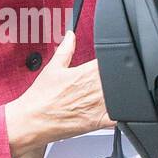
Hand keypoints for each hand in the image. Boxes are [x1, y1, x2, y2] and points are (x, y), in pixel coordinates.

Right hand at [4, 31, 112, 157]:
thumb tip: (70, 36)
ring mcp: (100, 105)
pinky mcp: (100, 122)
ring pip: (124, 96)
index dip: (116, 63)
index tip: (111, 66)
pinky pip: (121, 118)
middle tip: (106, 85)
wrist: (32, 121)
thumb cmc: (40, 98)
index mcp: (87, 71)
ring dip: (124, 96)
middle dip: (120, 80)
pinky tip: (119, 113)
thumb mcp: (53, 68)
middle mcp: (96, 87)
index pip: (113, 61)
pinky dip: (124, 115)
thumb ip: (66, 49)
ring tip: (114, 98)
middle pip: (122, 78)